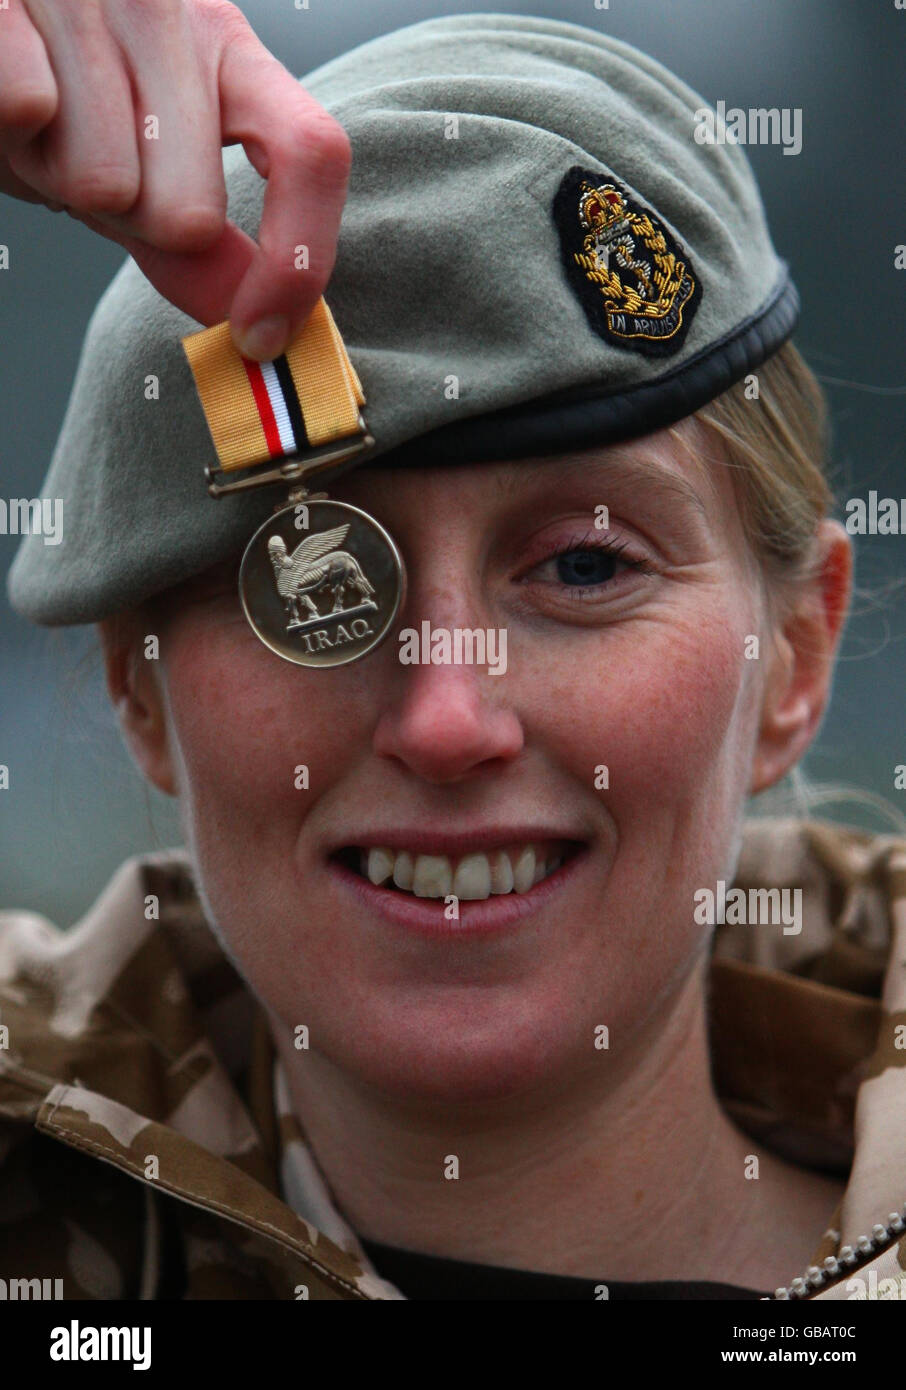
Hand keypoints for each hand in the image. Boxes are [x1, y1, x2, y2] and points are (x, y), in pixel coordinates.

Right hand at [0, 0, 351, 359]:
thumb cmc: (64, 109)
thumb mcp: (147, 179)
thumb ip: (206, 255)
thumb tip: (259, 335)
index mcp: (227, 48)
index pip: (310, 154)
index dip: (296, 263)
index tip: (261, 336)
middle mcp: (173, 12)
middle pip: (191, 212)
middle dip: (133, 222)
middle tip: (95, 172)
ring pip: (106, 182)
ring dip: (61, 181)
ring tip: (47, 134)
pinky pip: (30, 106)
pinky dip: (11, 134)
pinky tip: (9, 108)